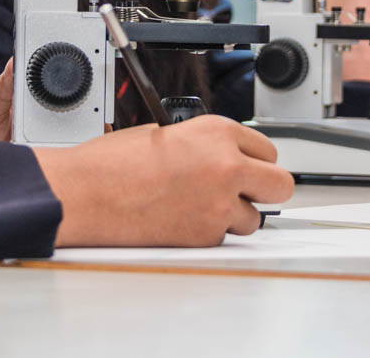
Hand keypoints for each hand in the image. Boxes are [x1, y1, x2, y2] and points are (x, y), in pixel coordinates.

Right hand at [33, 115, 294, 246]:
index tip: (248, 166)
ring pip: (254, 218)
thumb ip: (206, 145)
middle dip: (266, 188)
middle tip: (249, 190)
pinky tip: (183, 219)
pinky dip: (209, 232)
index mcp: (217, 132)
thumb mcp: (168, 133)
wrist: (89, 192)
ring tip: (202, 206)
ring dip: (235, 215)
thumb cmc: (115, 162)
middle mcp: (226, 166)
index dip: (253, 160)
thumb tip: (225, 160)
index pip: (266, 149)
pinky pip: (224, 237)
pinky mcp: (205, 236)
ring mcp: (219, 204)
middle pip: (280, 184)